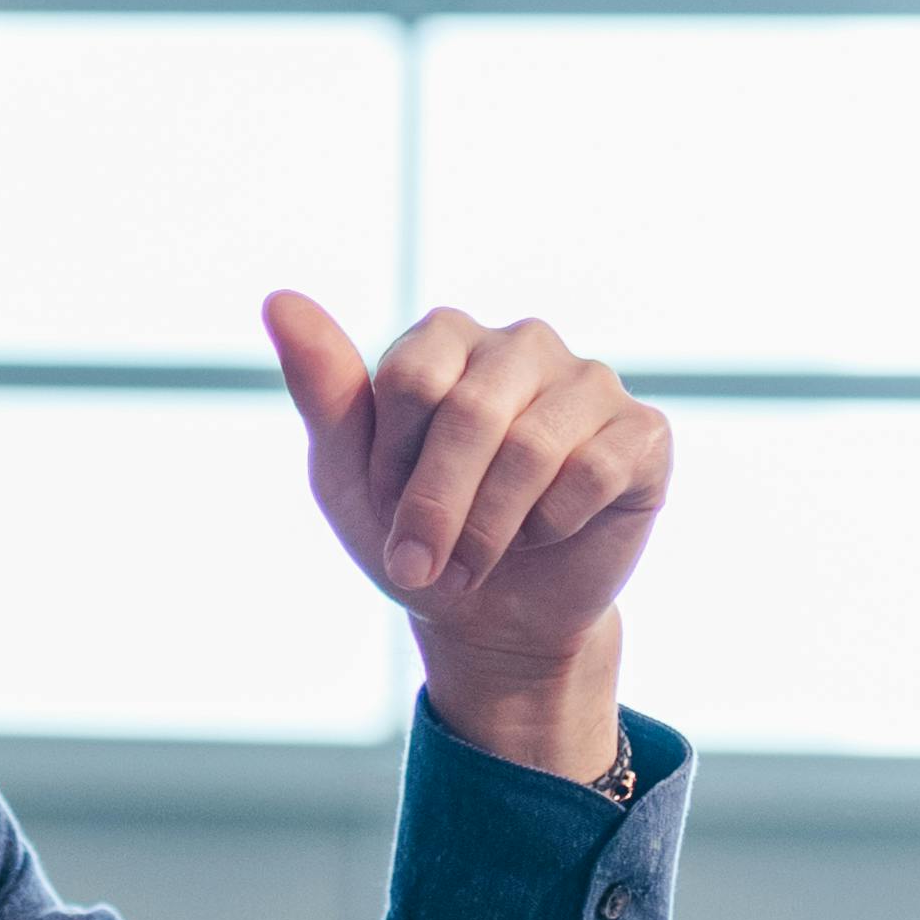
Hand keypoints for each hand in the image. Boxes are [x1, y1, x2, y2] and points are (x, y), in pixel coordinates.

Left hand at [265, 289, 671, 777]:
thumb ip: (322, 389)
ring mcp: (588, 382)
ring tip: (477, 564)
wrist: (494, 620)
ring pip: (535, 446)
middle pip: (472, 410)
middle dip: (437, 508)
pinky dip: (556, 524)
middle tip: (422, 566)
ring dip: (492, 529)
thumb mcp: (349, 476)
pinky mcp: (641, 433)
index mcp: (446, 337)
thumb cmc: (418, 539)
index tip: (384, 511)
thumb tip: (278, 299)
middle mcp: (521, 344)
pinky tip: (548, 534)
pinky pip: (596, 471)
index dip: (394, 465)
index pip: (412, 378)